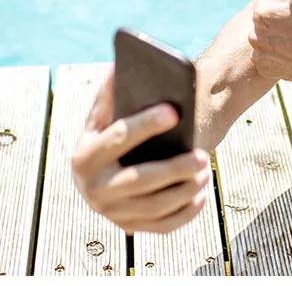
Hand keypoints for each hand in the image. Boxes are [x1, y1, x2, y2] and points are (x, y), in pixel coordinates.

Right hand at [71, 70, 211, 234]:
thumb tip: (120, 65)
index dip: (146, 124)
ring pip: (154, 206)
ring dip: (184, 190)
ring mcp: (112, 213)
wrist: (97, 177)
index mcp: (85, 156)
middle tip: (203, 155)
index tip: (174, 111)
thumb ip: (109, 94)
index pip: (118, 138)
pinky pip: (162, 227)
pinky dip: (184, 214)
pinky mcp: (129, 227)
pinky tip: (201, 195)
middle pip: (139, 180)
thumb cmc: (106, 136)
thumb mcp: (102, 116)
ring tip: (206, 170)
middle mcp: (94, 189)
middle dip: (173, 168)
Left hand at [248, 0, 291, 88]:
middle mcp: (254, 35)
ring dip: (274, 41)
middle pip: (262, 24)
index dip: (281, 11)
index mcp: (262, 14)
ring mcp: (259, 54)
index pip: (264, 7)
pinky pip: (264, 58)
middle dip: (276, 26)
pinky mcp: (264, 68)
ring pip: (263, 40)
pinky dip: (275, 57)